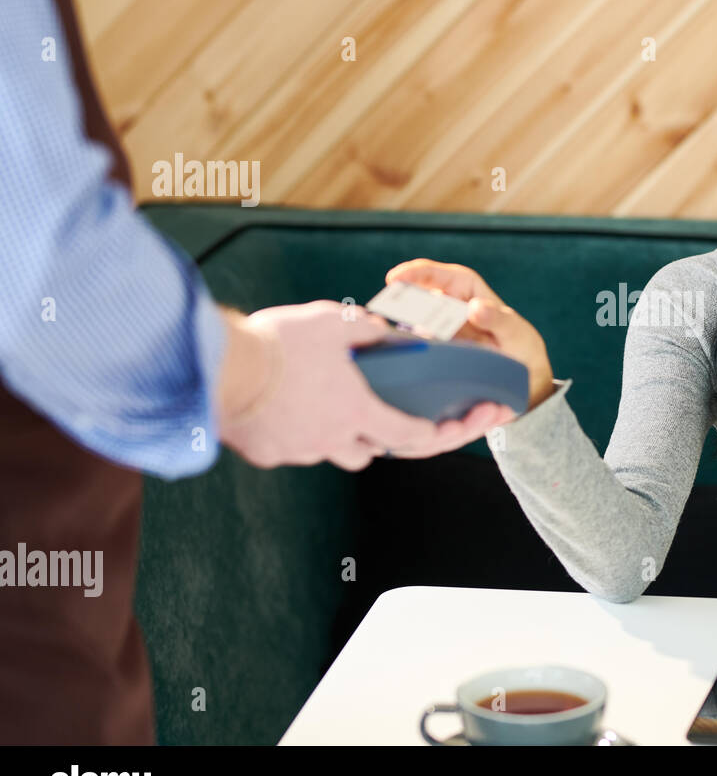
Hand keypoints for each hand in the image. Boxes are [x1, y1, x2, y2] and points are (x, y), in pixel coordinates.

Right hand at [218, 301, 517, 469]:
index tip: (439, 430)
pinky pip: (289, 447)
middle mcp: (331, 440)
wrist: (218, 368)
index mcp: (357, 412)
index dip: (428, 434)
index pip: (407, 435)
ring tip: (325, 405)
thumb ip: (368, 330)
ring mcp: (297, 451)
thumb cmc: (280, 343)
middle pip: (368, 451)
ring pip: (327, 451)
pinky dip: (293, 432)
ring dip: (334, 435)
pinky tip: (284, 407)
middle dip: (375, 436)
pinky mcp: (265, 453)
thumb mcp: (334, 322)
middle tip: (372, 414)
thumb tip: (388, 332)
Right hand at [385, 259, 554, 410]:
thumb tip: (474, 307)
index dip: (420, 273)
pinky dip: (415, 346)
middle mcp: (454, 310)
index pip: (445, 278)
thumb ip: (499, 319)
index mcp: (472, 295)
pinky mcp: (443, 353)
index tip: (397, 277)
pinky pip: (425, 346)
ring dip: (407, 324)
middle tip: (387, 304)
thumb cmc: (521, 348)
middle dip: (405, 298)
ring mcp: (446, 333)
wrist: (525, 382)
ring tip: (399, 330)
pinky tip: (408, 350)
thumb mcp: (517, 333)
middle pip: (425, 298)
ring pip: (420, 322)